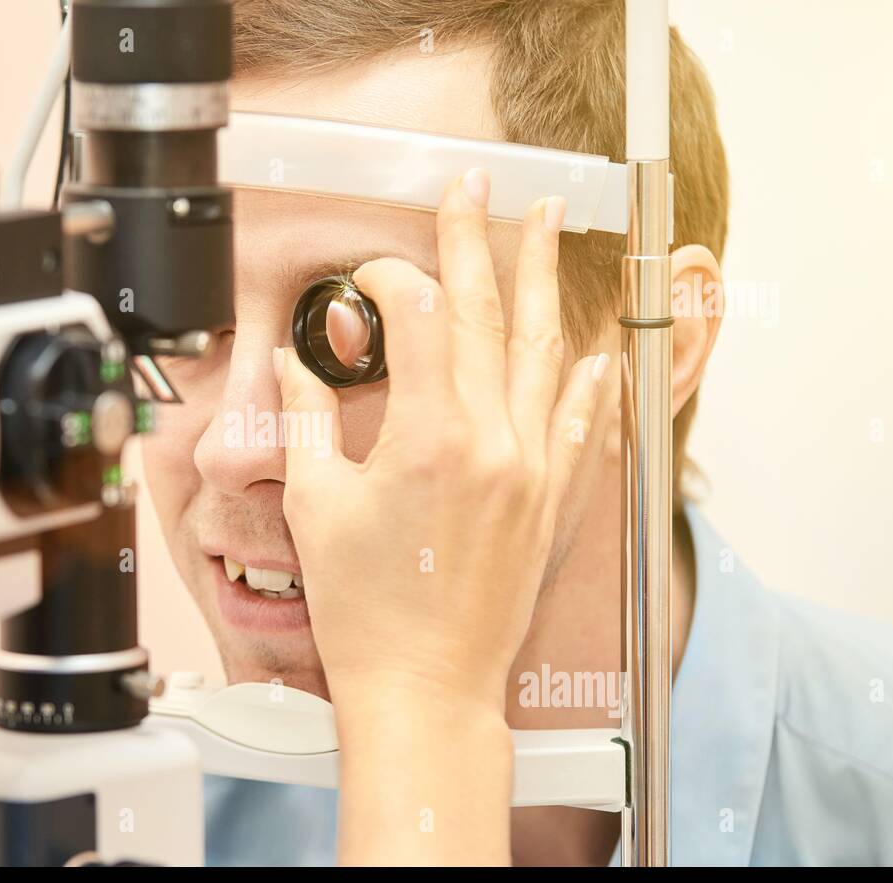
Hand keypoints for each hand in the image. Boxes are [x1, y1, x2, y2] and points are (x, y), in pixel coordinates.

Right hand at [276, 169, 608, 713]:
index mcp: (429, 437)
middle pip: (485, 314)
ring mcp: (534, 471)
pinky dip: (587, 380)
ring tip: (551, 225)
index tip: (366, 280)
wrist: (426, 688)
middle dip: (475, 240)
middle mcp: (494, 443)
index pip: (418, 315)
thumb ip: (307, 420)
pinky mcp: (553, 504)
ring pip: (542, 353)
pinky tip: (593, 350)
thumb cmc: (366, 611)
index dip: (389, 278)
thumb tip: (298, 368)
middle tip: (474, 184)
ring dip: (543, 283)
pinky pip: (582, 424)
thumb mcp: (316, 506)